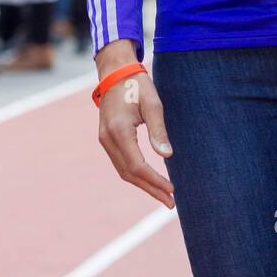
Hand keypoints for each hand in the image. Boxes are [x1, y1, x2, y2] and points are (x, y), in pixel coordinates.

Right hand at [96, 45, 174, 208]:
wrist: (116, 72)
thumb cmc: (138, 85)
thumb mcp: (153, 104)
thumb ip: (159, 130)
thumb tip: (167, 156)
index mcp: (119, 131)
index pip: (137, 166)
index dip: (155, 181)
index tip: (172, 191)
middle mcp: (108, 139)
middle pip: (129, 174)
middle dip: (151, 189)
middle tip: (170, 203)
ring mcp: (104, 140)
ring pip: (123, 171)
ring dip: (143, 185)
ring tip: (163, 196)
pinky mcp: (106, 139)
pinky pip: (120, 163)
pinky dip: (135, 174)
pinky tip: (149, 180)